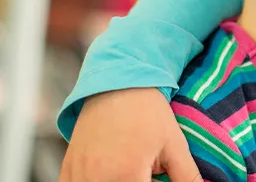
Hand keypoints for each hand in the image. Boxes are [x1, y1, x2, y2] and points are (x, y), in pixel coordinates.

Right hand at [60, 88, 201, 181]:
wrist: (117, 84)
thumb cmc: (148, 113)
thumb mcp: (175, 144)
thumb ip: (187, 176)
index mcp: (126, 175)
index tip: (155, 176)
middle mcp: (96, 179)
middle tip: (147, 171)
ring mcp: (78, 175)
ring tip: (131, 169)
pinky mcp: (67, 170)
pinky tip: (111, 172)